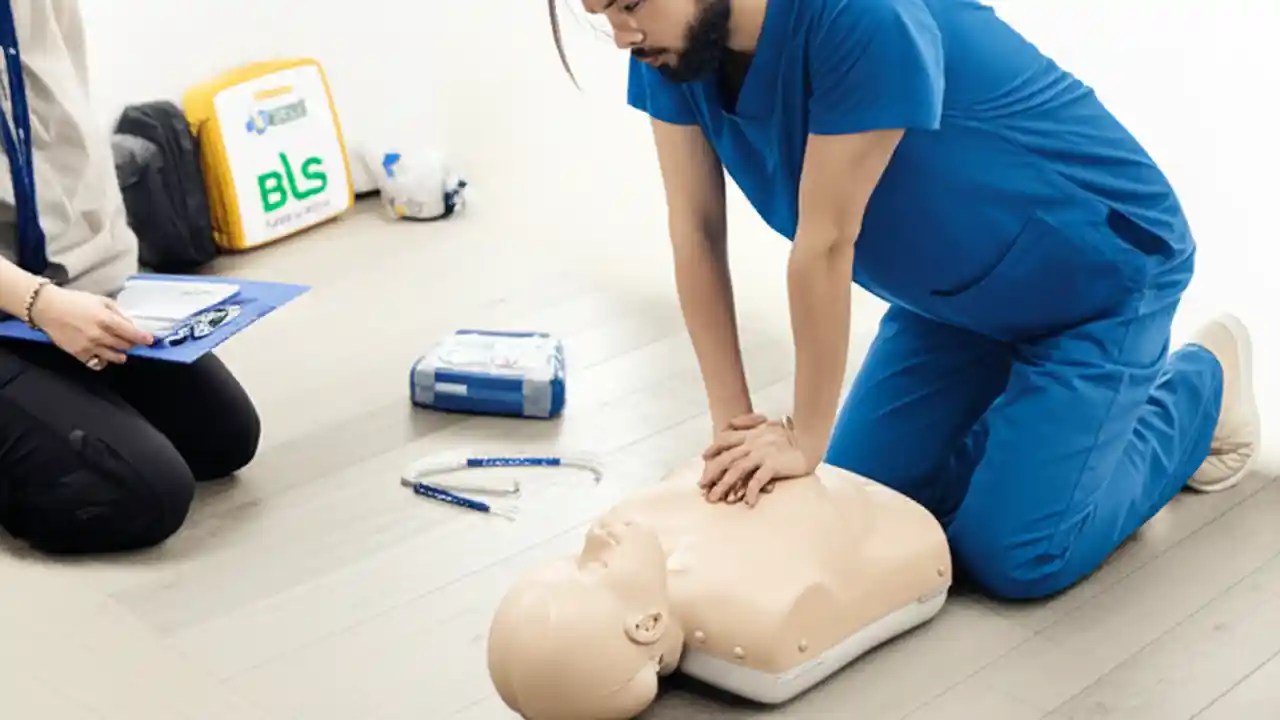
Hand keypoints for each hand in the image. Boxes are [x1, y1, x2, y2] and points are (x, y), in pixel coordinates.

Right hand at [29, 285, 152, 368]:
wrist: (48, 308)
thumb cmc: (75, 301)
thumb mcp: (101, 300)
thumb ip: (118, 312)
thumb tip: (130, 324)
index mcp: (106, 319)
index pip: (131, 333)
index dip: (143, 338)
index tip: (149, 340)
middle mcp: (99, 335)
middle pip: (125, 346)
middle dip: (131, 344)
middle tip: (132, 341)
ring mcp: (89, 346)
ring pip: (114, 357)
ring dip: (121, 354)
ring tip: (120, 350)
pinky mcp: (78, 354)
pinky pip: (97, 364)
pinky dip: (104, 361)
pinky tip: (104, 355)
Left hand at [699, 415, 814, 506]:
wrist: (811, 439)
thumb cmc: (792, 433)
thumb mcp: (768, 424)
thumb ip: (750, 424)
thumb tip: (733, 423)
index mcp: (751, 434)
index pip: (726, 439)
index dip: (714, 448)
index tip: (704, 458)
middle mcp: (753, 443)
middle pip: (726, 458)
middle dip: (712, 472)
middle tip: (702, 486)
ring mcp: (762, 453)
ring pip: (737, 470)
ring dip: (724, 485)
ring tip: (715, 498)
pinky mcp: (773, 464)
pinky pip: (758, 480)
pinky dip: (750, 491)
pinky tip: (747, 502)